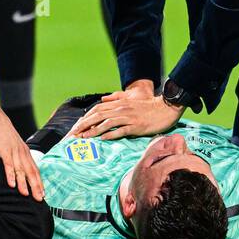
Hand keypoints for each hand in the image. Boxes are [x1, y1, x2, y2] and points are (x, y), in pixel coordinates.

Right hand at [0, 104, 44, 200]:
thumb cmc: (3, 132)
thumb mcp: (13, 145)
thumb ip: (16, 156)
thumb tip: (17, 168)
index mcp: (25, 152)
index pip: (35, 169)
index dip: (39, 181)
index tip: (43, 193)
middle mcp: (22, 152)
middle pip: (31, 171)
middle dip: (35, 186)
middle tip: (39, 198)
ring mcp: (13, 151)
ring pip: (21, 170)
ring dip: (24, 183)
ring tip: (26, 195)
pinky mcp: (4, 150)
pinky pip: (8, 164)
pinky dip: (10, 175)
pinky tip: (12, 184)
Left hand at [68, 84, 182, 140]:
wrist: (165, 108)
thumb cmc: (148, 107)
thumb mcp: (130, 101)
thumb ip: (116, 99)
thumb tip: (103, 99)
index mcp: (119, 104)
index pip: (97, 109)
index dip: (85, 118)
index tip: (75, 127)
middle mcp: (121, 109)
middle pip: (98, 115)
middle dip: (84, 125)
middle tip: (73, 134)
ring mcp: (129, 117)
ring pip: (107, 123)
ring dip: (93, 131)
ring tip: (83, 137)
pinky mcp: (136, 126)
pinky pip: (121, 130)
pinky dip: (111, 134)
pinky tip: (102, 139)